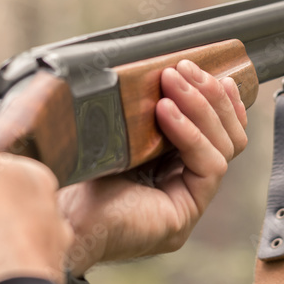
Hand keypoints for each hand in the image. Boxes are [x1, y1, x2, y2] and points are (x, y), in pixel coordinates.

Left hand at [56, 60, 247, 275]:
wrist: (55, 213)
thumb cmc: (73, 175)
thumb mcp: (113, 133)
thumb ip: (138, 111)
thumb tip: (156, 70)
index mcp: (169, 169)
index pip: (215, 133)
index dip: (216, 100)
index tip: (199, 69)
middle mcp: (183, 187)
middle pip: (228, 138)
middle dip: (209, 97)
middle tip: (184, 69)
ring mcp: (187, 203)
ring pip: (225, 149)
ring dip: (201, 107)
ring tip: (173, 81)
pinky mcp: (184, 214)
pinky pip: (209, 166)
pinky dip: (190, 133)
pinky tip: (166, 111)